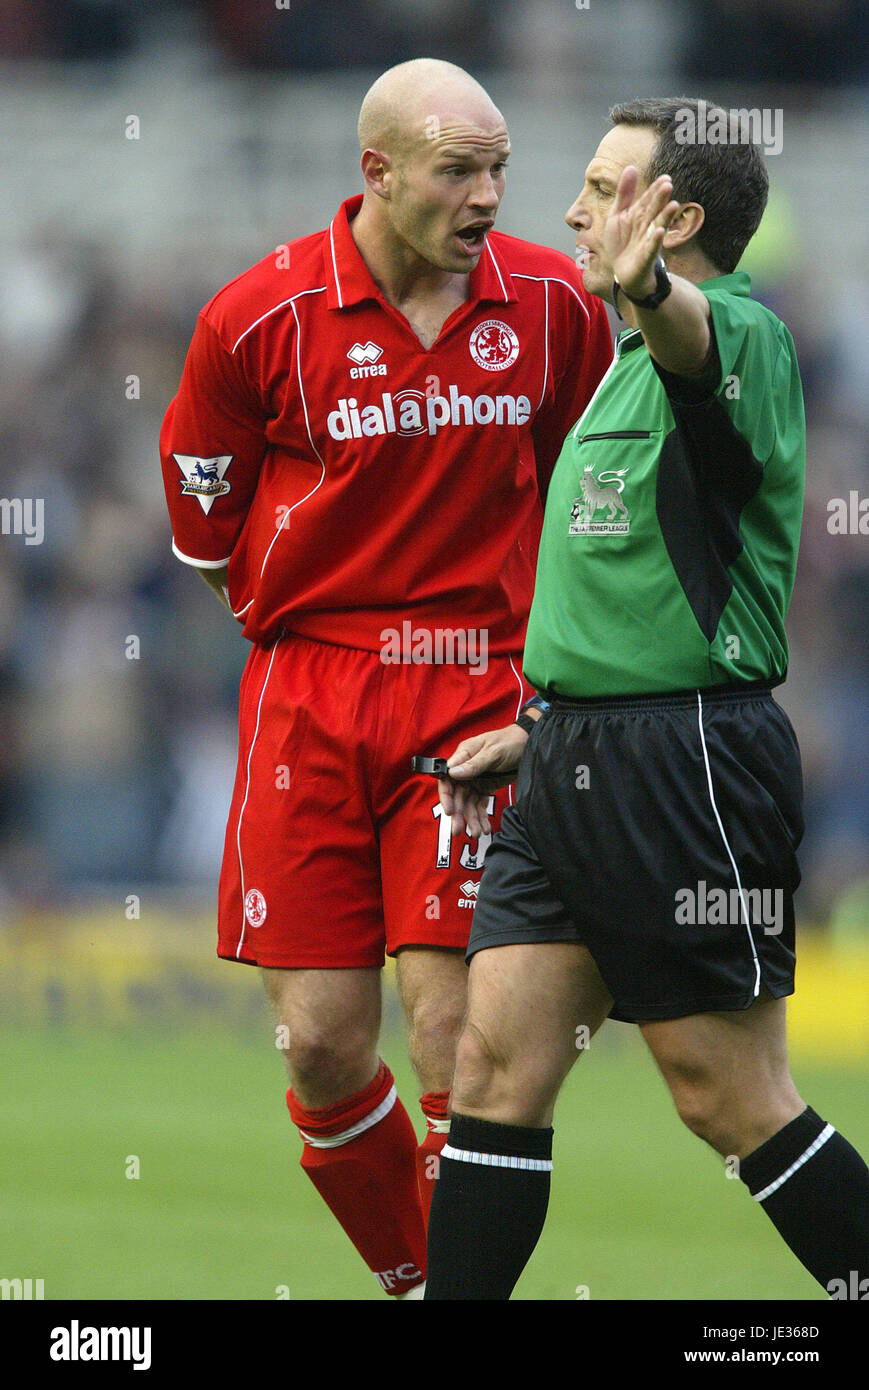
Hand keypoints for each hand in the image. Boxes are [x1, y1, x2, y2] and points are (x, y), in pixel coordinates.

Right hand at [437, 723, 528, 837]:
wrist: (528, 744)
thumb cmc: (509, 741)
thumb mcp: (493, 752)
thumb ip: (473, 764)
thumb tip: (452, 773)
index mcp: (463, 756)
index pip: (447, 778)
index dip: (446, 796)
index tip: (450, 811)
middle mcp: (466, 769)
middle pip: (457, 795)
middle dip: (458, 814)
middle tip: (458, 830)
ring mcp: (475, 779)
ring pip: (468, 803)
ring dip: (471, 819)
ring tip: (477, 833)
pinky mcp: (485, 787)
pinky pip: (480, 804)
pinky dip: (481, 816)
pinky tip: (484, 828)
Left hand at [604, 166, 678, 300]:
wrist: (622, 271)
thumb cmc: (622, 242)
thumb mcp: (618, 215)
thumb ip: (625, 194)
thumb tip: (631, 167)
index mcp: (639, 214)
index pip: (648, 199)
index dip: (655, 189)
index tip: (665, 178)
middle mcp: (646, 225)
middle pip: (654, 210)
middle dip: (660, 199)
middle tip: (668, 185)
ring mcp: (647, 240)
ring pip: (657, 226)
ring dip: (665, 217)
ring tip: (673, 205)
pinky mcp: (645, 256)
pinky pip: (651, 247)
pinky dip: (654, 240)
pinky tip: (659, 232)